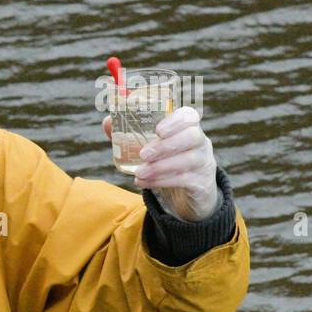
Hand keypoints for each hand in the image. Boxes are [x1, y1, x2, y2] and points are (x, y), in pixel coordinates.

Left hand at [102, 106, 220, 220]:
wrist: (186, 195)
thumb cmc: (166, 162)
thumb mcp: (150, 149)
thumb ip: (129, 135)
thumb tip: (107, 122)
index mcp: (187, 128)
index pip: (189, 116)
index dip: (175, 120)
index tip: (158, 130)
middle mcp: (201, 142)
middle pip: (192, 136)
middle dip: (165, 145)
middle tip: (143, 154)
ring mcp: (204, 162)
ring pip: (188, 159)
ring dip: (160, 166)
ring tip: (139, 173)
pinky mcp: (202, 183)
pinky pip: (185, 179)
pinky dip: (162, 181)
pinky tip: (144, 183)